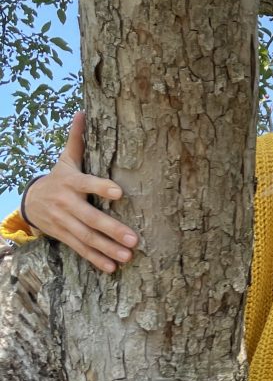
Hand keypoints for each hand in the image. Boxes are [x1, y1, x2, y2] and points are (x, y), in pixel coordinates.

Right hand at [24, 112, 139, 271]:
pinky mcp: (64, 236)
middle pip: (91, 218)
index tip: (119, 193)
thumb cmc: (59, 177)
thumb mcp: (66, 160)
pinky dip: (96, 260)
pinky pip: (81, 250)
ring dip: (108, 249)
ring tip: (128, 256)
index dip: (101, 187)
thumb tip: (83, 112)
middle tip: (134, 239)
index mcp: (71, 182)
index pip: (87, 184)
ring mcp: (65, 223)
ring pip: (87, 237)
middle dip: (112, 229)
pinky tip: (112, 268)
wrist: (30, 201)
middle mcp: (67, 204)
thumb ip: (78, 140)